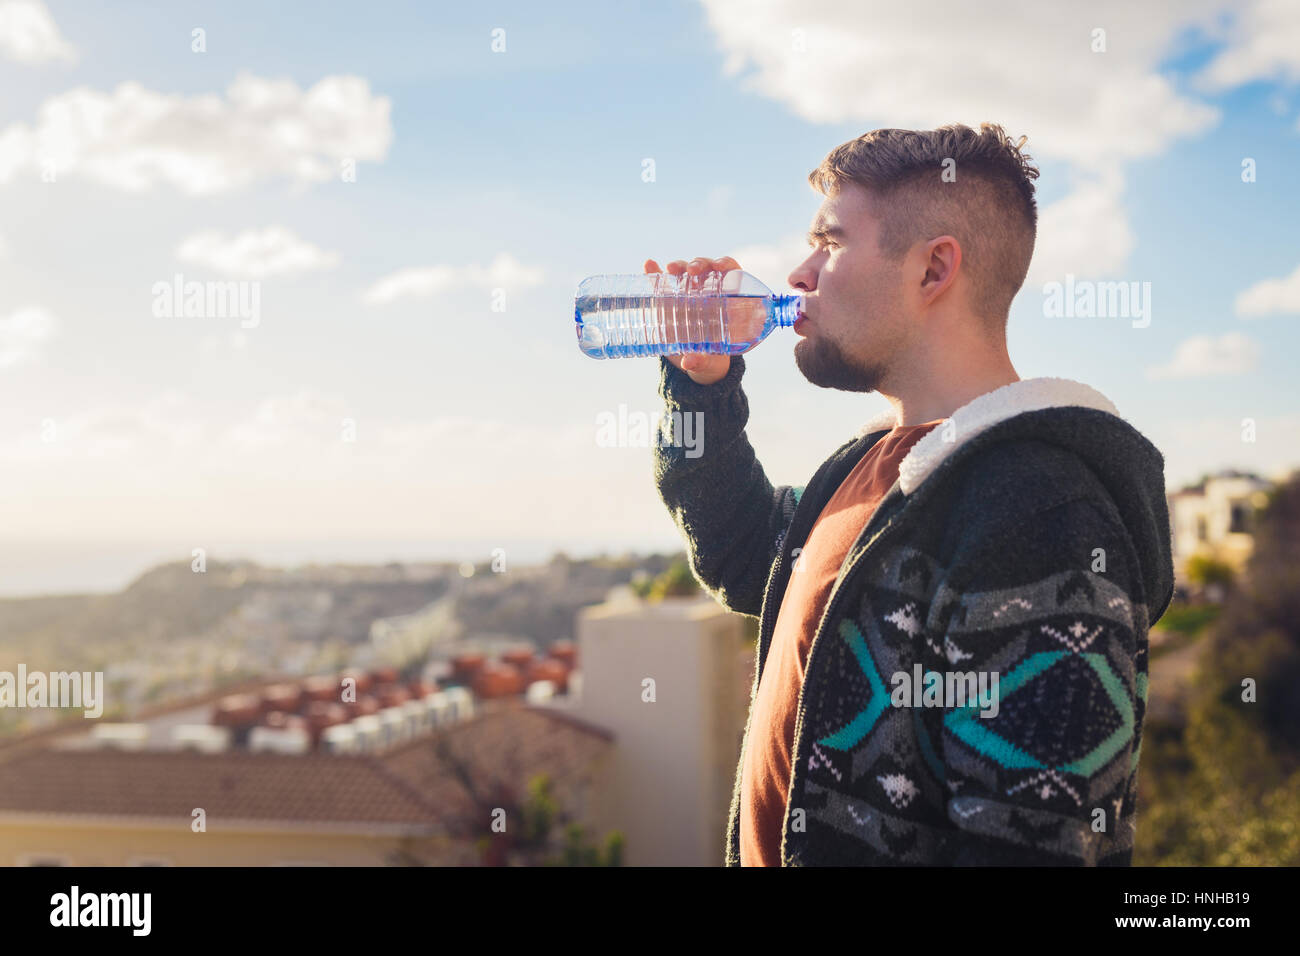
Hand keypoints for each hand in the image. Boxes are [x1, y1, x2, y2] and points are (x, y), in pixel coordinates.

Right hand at [644, 256, 736, 385]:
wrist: (694, 364)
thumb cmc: (712, 359)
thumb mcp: (710, 361)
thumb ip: (702, 361)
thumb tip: (688, 362)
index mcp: (726, 301)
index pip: (730, 272)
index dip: (725, 264)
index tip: (720, 267)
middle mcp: (706, 292)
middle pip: (705, 268)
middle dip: (699, 264)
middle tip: (691, 271)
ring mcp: (686, 294)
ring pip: (684, 271)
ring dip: (678, 266)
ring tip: (670, 269)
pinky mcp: (668, 300)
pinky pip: (661, 282)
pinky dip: (654, 272)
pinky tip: (648, 265)